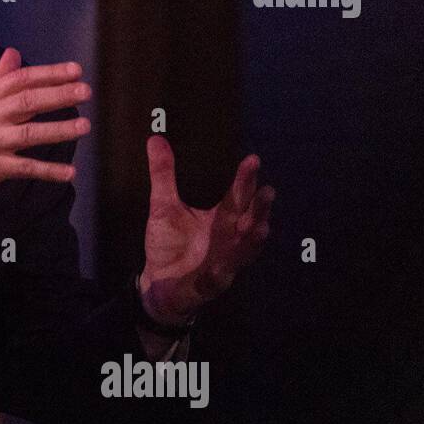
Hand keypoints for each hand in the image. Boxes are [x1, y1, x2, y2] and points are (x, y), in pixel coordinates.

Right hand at [0, 48, 90, 211]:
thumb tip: (13, 54)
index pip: (20, 79)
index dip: (49, 73)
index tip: (74, 69)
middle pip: (27, 101)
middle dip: (58, 95)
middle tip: (84, 91)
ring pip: (29, 133)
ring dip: (58, 130)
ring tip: (83, 127)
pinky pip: (24, 168)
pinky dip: (48, 171)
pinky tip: (68, 172)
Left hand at [138, 135, 274, 325]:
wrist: (158, 282)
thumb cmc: (169, 243)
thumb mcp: (162, 206)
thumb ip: (163, 175)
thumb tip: (155, 138)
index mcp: (221, 219)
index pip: (237, 197)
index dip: (245, 180)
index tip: (253, 160)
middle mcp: (229, 239)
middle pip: (248, 222)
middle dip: (259, 208)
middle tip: (267, 191)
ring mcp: (222, 263)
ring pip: (243, 252)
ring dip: (252, 242)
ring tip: (260, 228)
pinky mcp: (208, 285)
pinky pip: (217, 280)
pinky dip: (221, 273)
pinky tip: (222, 267)